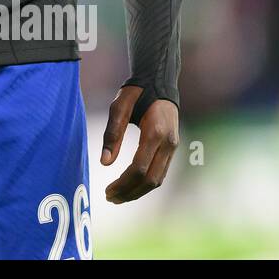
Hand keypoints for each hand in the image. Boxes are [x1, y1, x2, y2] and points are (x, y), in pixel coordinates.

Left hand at [100, 85, 178, 203]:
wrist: (159, 80)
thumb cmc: (136, 92)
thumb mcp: (119, 107)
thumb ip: (112, 134)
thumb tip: (104, 163)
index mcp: (155, 132)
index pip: (140, 168)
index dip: (123, 183)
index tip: (107, 190)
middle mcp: (168, 143)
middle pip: (151, 180)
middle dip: (130, 192)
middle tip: (110, 198)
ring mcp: (173, 147)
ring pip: (158, 179)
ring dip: (138, 191)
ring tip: (118, 197)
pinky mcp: (172, 148)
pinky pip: (161, 172)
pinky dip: (146, 184)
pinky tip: (131, 186)